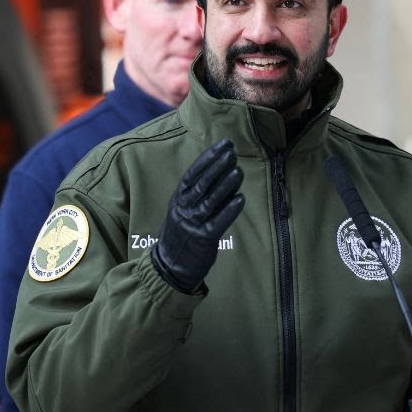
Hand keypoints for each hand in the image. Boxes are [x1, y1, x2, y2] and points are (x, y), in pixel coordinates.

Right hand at [151, 139, 244, 291]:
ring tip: (238, 171)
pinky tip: (240, 199)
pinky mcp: (203, 239)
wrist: (170, 266)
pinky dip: (229, 210)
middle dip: (217, 166)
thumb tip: (225, 172)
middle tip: (232, 153)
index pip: (193, 173)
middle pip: (201, 184)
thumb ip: (198, 193)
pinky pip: (218, 222)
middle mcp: (183, 209)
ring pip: (209, 201)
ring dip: (225, 185)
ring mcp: (192, 224)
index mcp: (178, 199)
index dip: (208, 158)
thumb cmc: (182, 233)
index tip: (224, 145)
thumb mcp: (183, 209)